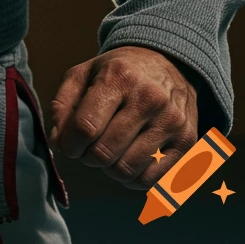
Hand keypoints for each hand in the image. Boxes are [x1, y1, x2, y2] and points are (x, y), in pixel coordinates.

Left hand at [47, 45, 199, 189]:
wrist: (167, 63)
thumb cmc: (119, 73)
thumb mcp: (84, 73)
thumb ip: (63, 104)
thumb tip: (58, 140)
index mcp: (119, 77)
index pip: (85, 127)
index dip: (69, 144)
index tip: (68, 144)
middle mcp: (149, 98)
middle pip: (104, 153)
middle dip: (87, 157)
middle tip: (88, 148)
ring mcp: (171, 121)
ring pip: (126, 170)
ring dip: (109, 169)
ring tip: (109, 151)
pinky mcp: (186, 142)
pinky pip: (151, 180)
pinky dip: (132, 178)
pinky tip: (128, 159)